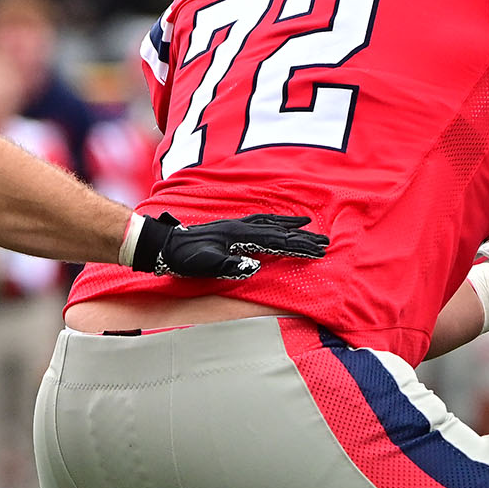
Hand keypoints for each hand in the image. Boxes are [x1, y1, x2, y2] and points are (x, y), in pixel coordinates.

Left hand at [124, 211, 328, 280]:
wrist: (164, 245)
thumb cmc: (184, 259)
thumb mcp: (206, 266)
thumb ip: (230, 267)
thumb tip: (254, 267)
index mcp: (239, 237)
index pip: (276, 241)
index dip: (298, 246)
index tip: (318, 250)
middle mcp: (240, 227)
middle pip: (278, 230)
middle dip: (302, 236)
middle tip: (324, 241)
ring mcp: (234, 225)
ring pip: (269, 222)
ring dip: (289, 225)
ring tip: (306, 224)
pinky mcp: (228, 227)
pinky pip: (257, 220)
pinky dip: (271, 220)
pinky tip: (273, 223)